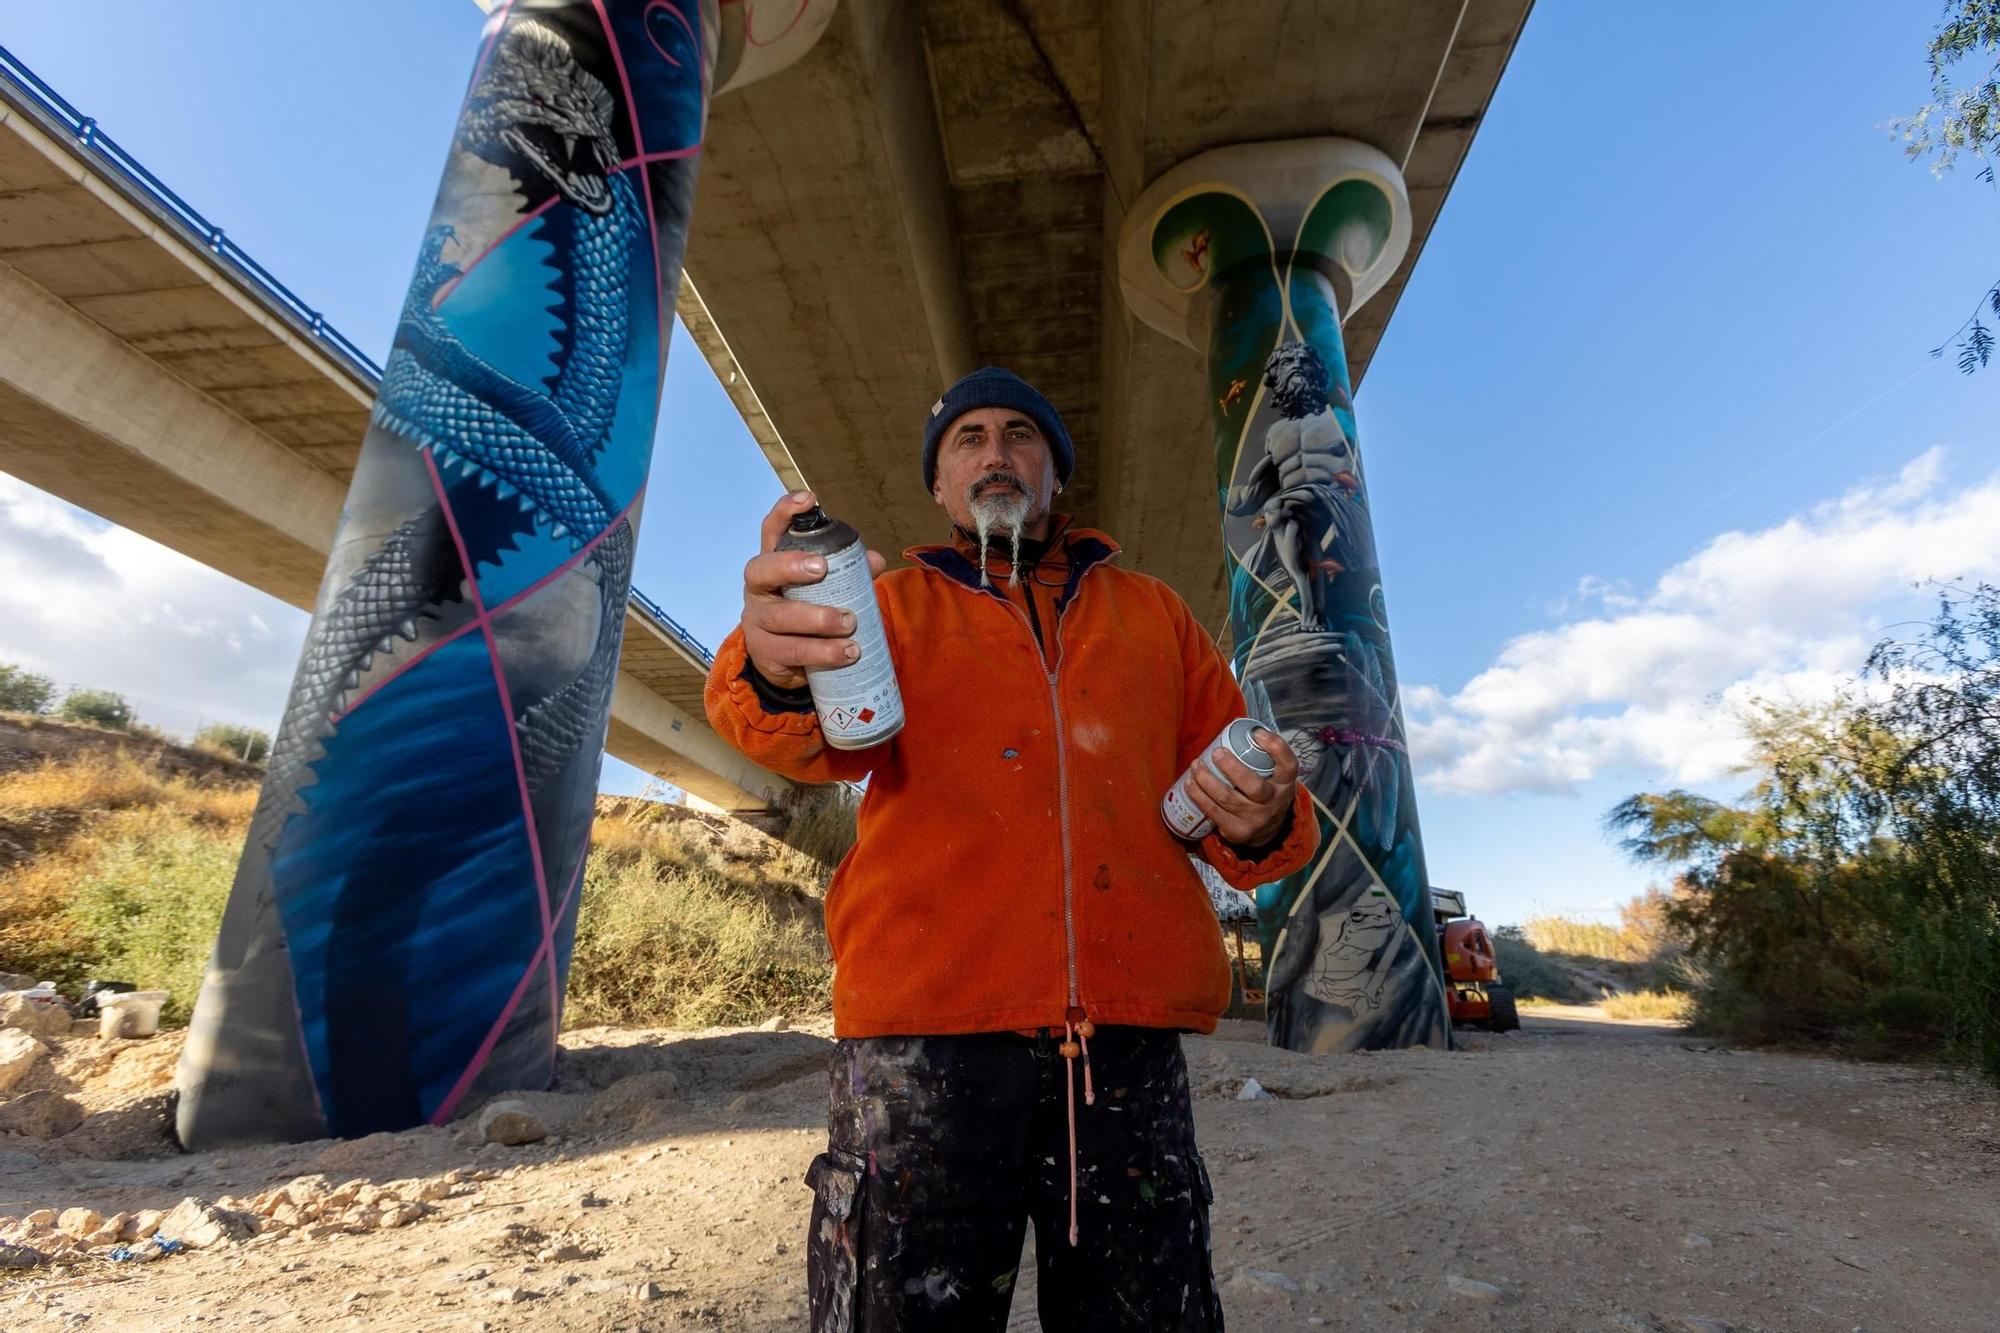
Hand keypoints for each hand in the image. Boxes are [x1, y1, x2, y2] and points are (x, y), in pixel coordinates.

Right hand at [741, 490, 885, 690]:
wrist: (787, 662)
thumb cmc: (808, 611)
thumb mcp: (826, 589)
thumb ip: (849, 572)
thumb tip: (875, 560)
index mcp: (773, 565)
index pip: (771, 531)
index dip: (785, 512)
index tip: (808, 499)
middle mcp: (758, 589)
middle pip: (761, 570)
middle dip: (790, 566)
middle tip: (821, 568)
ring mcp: (757, 621)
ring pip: (780, 616)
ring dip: (817, 618)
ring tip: (849, 623)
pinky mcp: (765, 652)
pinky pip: (790, 652)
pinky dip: (821, 652)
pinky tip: (845, 653)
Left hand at [1187, 727, 1298, 845]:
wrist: (1268, 833)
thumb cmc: (1266, 792)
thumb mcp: (1274, 777)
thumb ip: (1262, 757)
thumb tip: (1237, 728)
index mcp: (1285, 784)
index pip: (1288, 765)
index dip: (1275, 747)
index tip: (1257, 733)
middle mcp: (1273, 803)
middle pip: (1254, 786)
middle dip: (1232, 768)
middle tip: (1216, 752)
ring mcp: (1255, 820)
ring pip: (1227, 798)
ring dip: (1206, 780)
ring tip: (1196, 765)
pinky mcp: (1238, 832)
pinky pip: (1214, 812)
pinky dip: (1199, 797)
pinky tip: (1190, 785)